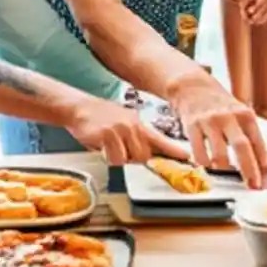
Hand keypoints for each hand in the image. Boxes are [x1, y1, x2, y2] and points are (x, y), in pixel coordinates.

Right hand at [66, 97, 189, 165]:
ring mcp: (121, 129)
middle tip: (119, 150)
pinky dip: (108, 157)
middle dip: (132, 158)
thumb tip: (146, 155)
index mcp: (138, 123)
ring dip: (119, 157)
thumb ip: (135, 138)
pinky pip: (115, 158)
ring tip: (109, 146)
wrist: (79, 107)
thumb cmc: (98, 118)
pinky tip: (101, 146)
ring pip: (129, 158)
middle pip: (143, 155)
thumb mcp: (122, 123)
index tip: (186, 157)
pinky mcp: (108, 134)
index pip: (160, 139)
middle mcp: (133, 125)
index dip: (174, 150)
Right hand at [169, 73, 266, 187]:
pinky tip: (207, 167)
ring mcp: (210, 120)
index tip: (266, 182)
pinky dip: (204, 164)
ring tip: (227, 177)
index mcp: (245, 115)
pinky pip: (199, 152)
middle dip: (249, 170)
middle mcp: (229, 117)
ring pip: (219, 153)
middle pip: (242, 147)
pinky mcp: (192, 125)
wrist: (193, 87)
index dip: (263, 164)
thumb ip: (257, 141)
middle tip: (253, 187)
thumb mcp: (242, 117)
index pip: (258, 143)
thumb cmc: (222, 106)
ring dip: (224, 170)